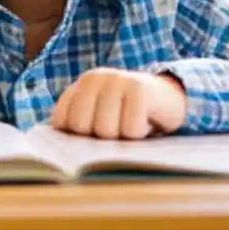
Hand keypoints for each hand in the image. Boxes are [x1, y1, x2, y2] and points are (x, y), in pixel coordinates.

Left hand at [51, 68, 186, 139]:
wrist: (169, 97)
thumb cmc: (129, 114)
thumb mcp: (100, 116)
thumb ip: (79, 125)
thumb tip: (59, 152)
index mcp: (80, 85)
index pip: (60, 120)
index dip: (75, 137)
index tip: (92, 135)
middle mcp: (94, 77)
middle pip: (81, 126)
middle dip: (99, 138)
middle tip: (116, 129)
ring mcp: (116, 80)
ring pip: (105, 129)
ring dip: (122, 137)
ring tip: (130, 124)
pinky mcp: (138, 88)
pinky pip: (130, 128)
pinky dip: (139, 134)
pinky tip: (145, 121)